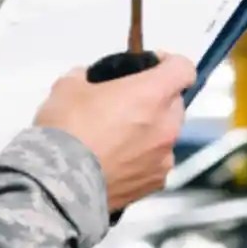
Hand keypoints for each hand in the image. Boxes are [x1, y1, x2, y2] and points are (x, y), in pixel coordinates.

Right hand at [34, 53, 195, 211]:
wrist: (62, 184)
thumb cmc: (67, 131)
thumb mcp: (67, 88)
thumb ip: (84, 78)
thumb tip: (85, 80)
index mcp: (152, 94)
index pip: (183, 68)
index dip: (169, 63)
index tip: (152, 66)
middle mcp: (166, 126)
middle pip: (175, 104)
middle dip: (156, 101)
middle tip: (126, 105)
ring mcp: (164, 158)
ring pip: (166, 136)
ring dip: (149, 132)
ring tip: (117, 139)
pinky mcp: (155, 183)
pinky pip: (155, 163)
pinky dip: (142, 160)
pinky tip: (116, 162)